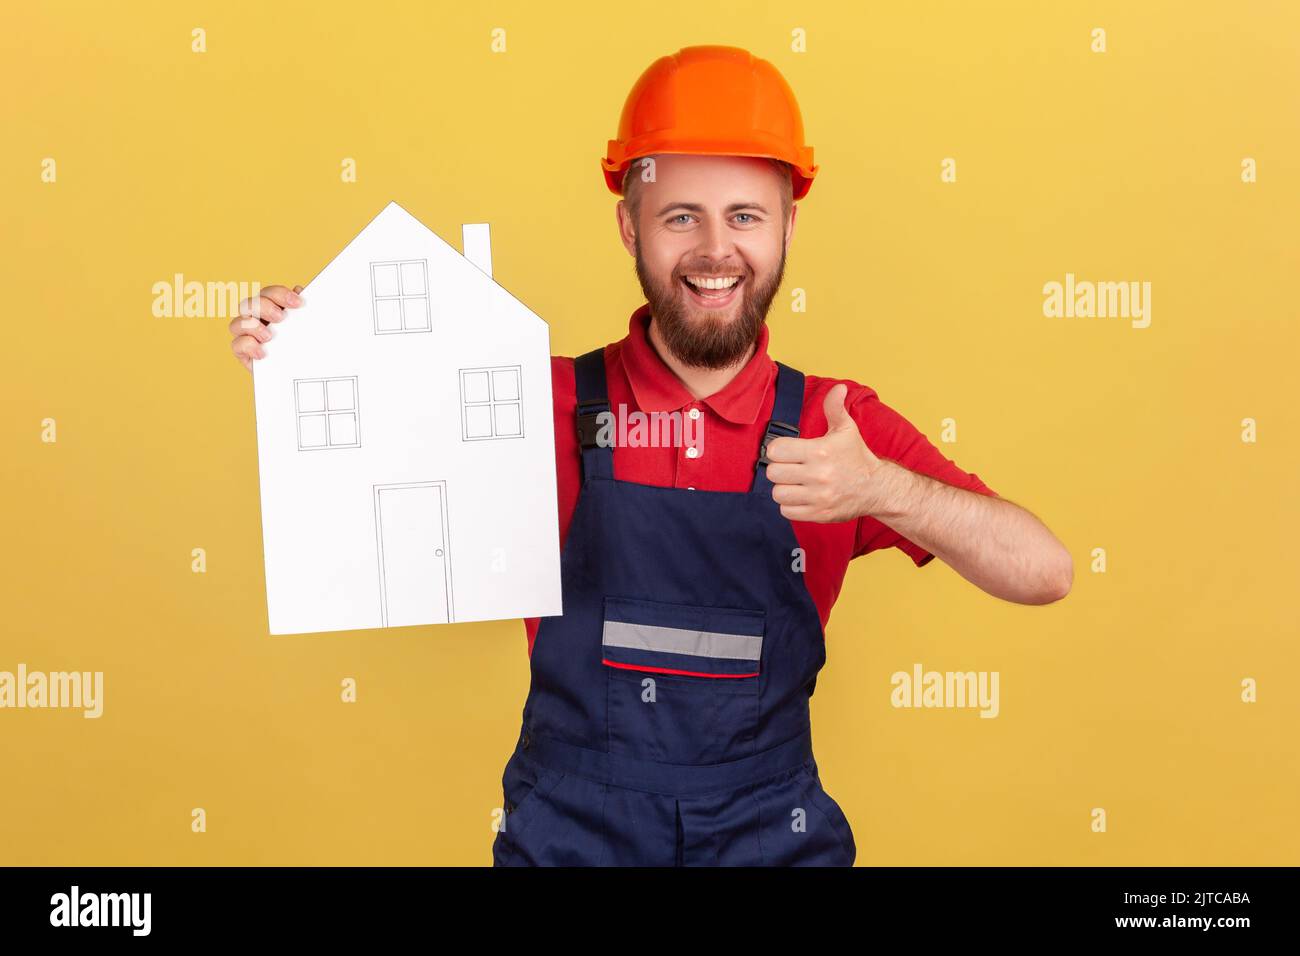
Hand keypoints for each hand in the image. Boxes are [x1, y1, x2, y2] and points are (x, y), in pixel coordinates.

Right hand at [229, 284, 304, 371]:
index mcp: (271, 308)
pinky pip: (236, 345)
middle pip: (249, 303)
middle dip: (264, 307)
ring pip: (237, 323)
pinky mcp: (242, 352)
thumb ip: (304, 311)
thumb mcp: (307, 329)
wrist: (299, 372)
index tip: (298, 302)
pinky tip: (262, 353)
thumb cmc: (302, 347)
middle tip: (281, 317)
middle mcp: (255, 318)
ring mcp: (246, 335)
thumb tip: (300, 290)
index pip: (269, 294)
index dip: (280, 294)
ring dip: (252, 326)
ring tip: (269, 336)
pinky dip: (248, 346)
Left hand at [763, 383, 897, 522]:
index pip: (776, 450)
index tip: (785, 450)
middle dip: (779, 468)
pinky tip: (799, 496)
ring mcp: (818, 497)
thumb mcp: (846, 429)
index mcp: (820, 451)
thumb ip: (835, 408)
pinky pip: (787, 511)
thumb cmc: (856, 457)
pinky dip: (789, 505)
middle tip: (789, 467)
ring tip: (794, 483)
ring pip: (778, 493)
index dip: (777, 449)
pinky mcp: (819, 514)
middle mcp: (818, 475)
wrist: (877, 488)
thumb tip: (838, 387)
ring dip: (783, 488)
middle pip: (773, 472)